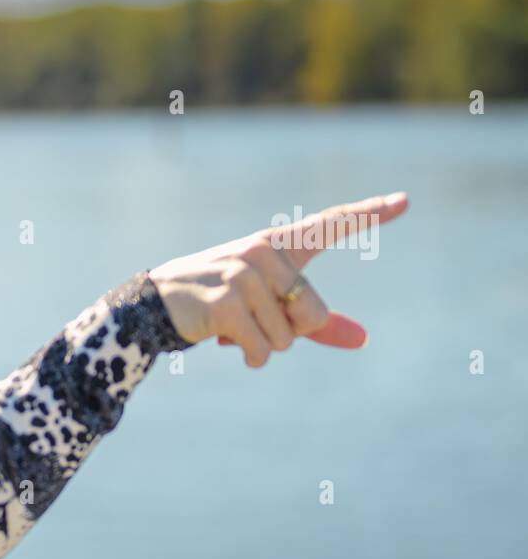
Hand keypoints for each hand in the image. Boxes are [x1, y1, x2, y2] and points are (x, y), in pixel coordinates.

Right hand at [146, 192, 408, 367]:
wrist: (153, 307)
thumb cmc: (216, 302)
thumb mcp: (267, 307)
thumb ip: (316, 323)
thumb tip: (364, 340)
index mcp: (275, 245)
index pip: (328, 226)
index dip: (369, 214)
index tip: (405, 201)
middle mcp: (262, 252)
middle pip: (312, 313)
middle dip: (288, 332)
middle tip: (252, 322)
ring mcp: (242, 275)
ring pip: (287, 337)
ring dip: (264, 346)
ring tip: (232, 328)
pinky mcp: (226, 302)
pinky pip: (263, 349)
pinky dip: (252, 357)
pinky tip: (225, 342)